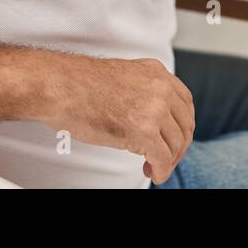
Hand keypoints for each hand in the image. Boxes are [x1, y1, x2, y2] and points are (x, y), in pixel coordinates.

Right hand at [41, 56, 194, 184]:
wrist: (62, 87)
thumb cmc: (81, 85)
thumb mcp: (124, 76)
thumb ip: (143, 90)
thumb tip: (151, 117)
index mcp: (156, 72)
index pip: (185, 102)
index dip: (183, 124)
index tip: (176, 137)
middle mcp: (161, 88)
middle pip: (185, 124)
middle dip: (179, 146)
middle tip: (168, 158)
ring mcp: (155, 109)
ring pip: (175, 143)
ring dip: (168, 160)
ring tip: (155, 168)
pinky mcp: (144, 131)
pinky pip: (162, 157)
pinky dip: (161, 170)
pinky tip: (154, 174)